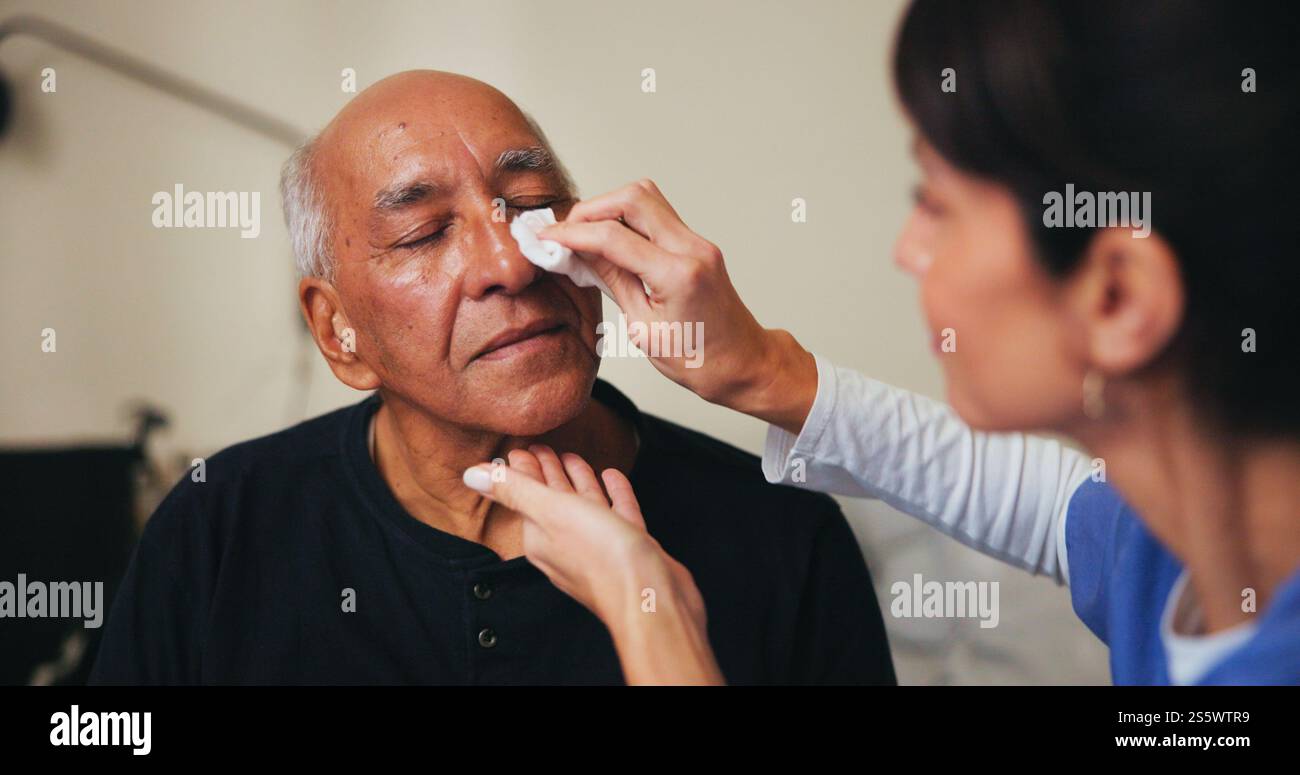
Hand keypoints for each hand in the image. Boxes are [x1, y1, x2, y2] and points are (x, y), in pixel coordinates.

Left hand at [463, 445, 722, 684]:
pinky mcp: (628, 547)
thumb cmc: (602, 557)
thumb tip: (471, 473)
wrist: (652, 596)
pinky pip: (616, 513)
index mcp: (543, 538)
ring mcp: (600, 547)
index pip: (525, 498)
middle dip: (547, 473)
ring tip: (573, 456)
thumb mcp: (552, 512)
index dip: (522, 472)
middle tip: (542, 445)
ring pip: (585, 506)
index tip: (520, 447)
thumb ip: (515, 491)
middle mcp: (568, 544)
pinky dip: (613, 493)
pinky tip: (613, 475)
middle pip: (553, 501)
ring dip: (578, 481)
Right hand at [539, 180, 817, 432]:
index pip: (613, 236)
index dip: (573, 233)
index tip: (546, 238)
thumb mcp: (644, 329)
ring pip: (647, 198)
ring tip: (585, 237)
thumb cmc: (700, 361)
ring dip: (610, 209)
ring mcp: (699, 243)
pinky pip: (657, 216)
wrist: (744, 364)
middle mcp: (693, 249)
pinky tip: (609, 244)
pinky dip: (627, 220)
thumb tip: (580, 253)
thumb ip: (613, 282)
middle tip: (565, 233)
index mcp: (678, 274)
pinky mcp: (698, 245)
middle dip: (592, 209)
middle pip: (634, 196)